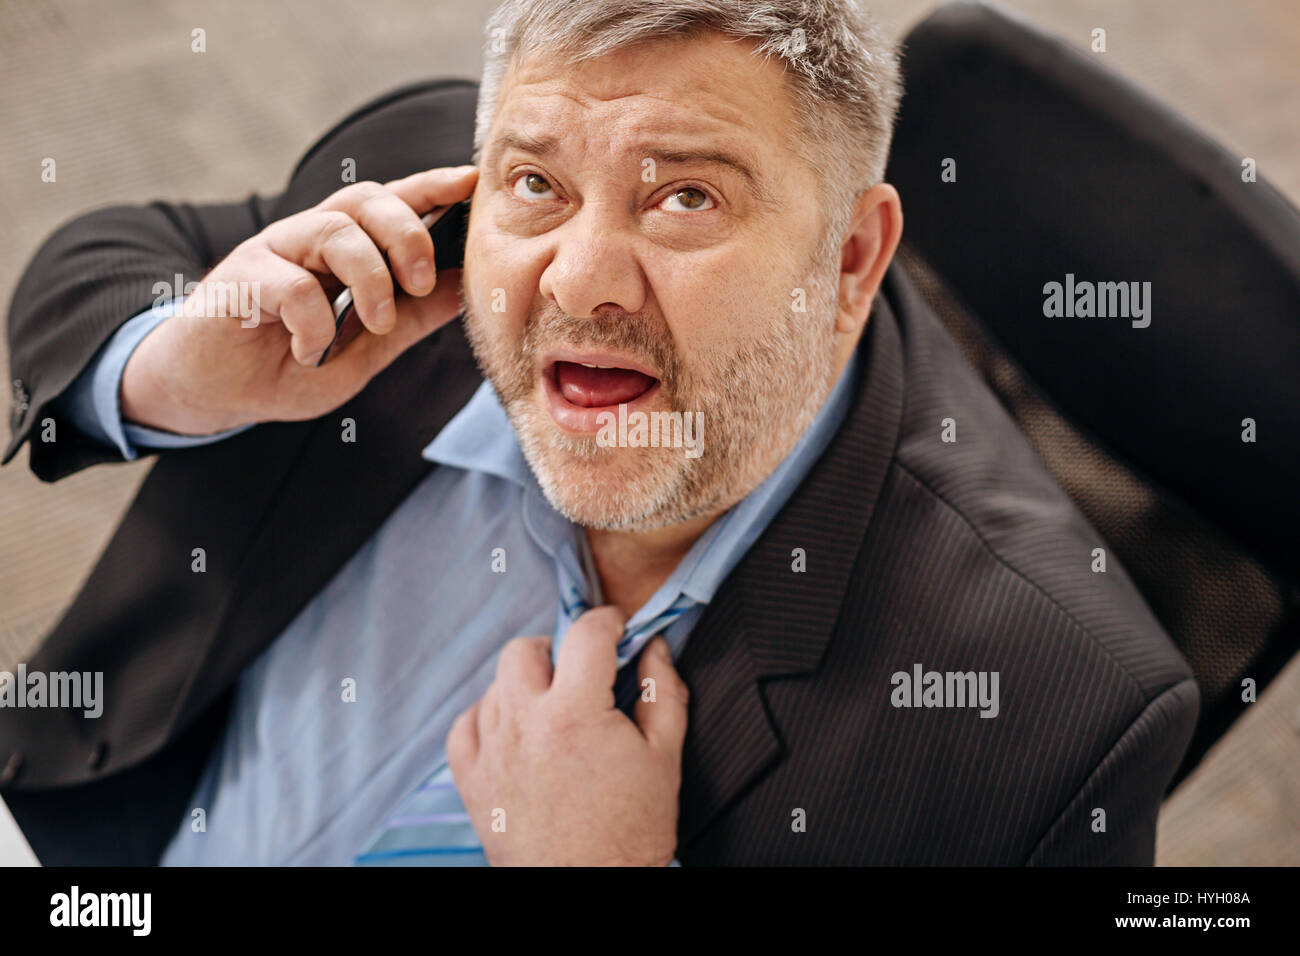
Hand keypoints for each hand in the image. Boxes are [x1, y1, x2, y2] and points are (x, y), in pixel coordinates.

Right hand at [120, 165, 477, 434]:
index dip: (430, 186)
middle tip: (423, 282)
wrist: (210, 394)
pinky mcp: (239, 280)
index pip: (391, 201)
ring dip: (370, 277)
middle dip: (407, 234)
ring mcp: (272, 253)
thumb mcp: (363, 352)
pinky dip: (314, 323)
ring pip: (333, 230)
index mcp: (343, 250)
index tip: (468, 182)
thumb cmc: (285, 366)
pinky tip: (308, 350)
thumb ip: (409, 322)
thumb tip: (463, 287)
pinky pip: (291, 286)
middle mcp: (308, 239)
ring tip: (377, 322)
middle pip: (365, 199)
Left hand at [446, 607, 689, 865]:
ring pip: (494, 686)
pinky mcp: (473, 782)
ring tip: (554, 708)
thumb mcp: (665, 756)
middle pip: (524, 650)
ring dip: (524, 685)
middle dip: (556, 650)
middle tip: (580, 671)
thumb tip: (655, 648)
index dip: (607, 622)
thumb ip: (663, 692)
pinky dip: (486, 719)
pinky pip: (464, 727)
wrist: (591, 891)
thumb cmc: (632, 833)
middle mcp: (525, 724)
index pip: (585, 634)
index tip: (617, 630)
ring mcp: (493, 753)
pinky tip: (513, 730)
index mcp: (576, 712)